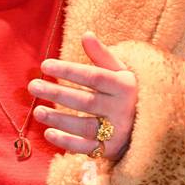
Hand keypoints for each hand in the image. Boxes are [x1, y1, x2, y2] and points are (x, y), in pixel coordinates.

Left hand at [30, 32, 137, 160]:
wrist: (151, 125)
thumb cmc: (127, 93)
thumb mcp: (120, 72)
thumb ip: (102, 55)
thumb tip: (86, 34)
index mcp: (124, 86)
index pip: (93, 77)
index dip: (69, 71)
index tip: (45, 65)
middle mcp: (123, 109)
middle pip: (85, 102)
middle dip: (57, 93)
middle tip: (33, 86)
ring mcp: (117, 131)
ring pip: (84, 126)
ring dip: (59, 119)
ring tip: (37, 111)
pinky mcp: (110, 149)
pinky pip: (86, 147)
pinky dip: (67, 142)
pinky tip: (48, 133)